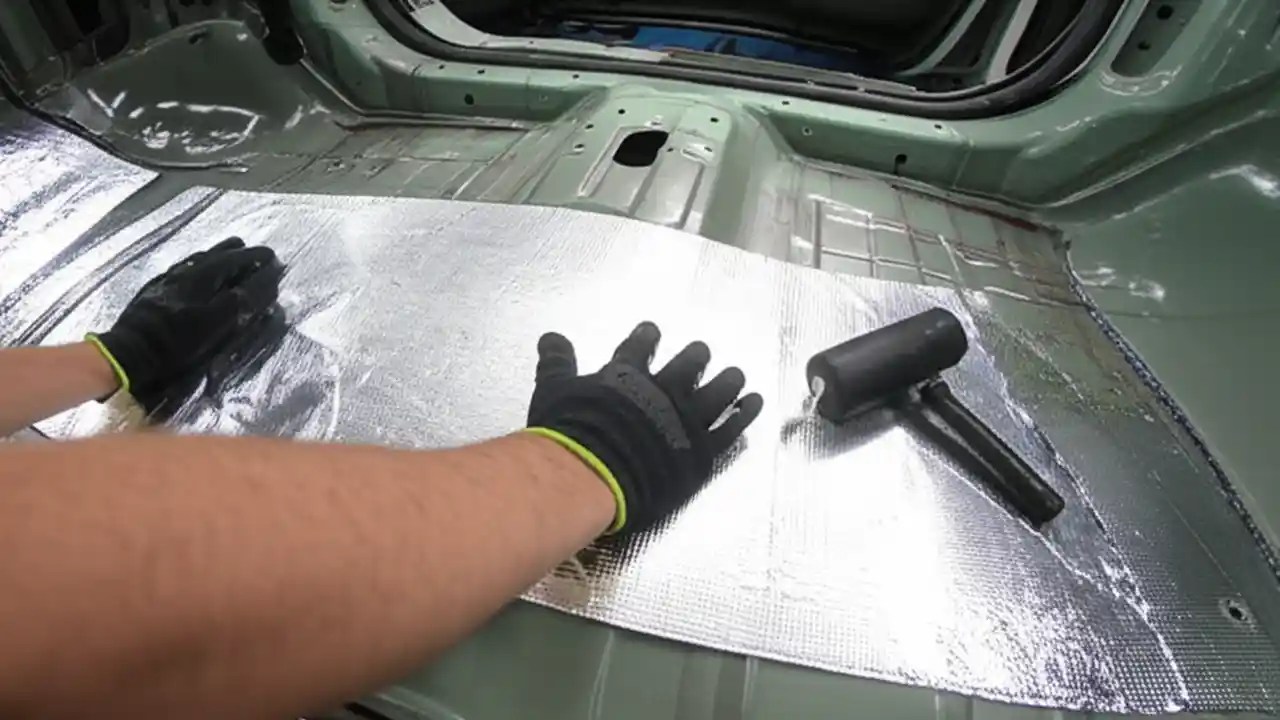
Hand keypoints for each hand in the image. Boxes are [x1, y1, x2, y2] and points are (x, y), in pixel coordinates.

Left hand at [87, 238, 284, 412]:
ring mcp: (171, 278)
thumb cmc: (174, 344)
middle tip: (260, 255)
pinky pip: (187, 266)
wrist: (128, 351)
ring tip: (236, 250)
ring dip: (224, 254)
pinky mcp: (157, 286)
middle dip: (243, 254)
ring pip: (203, 258)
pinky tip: (203, 265)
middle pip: (221, 255)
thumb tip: (262, 285)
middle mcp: (188, 273)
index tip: (276, 261)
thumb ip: (238, 303)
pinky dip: (203, 262)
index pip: (239, 264)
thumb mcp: (213, 327)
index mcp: (204, 280)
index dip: (259, 264)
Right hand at [526, 321, 763, 535]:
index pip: (638, 347)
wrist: (593, 474)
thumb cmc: (569, 435)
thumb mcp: (553, 391)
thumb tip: (549, 336)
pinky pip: (732, 427)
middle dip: (696, 357)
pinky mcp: (703, 451)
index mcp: (626, 375)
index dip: (647, 338)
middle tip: (702, 352)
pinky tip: (754, 402)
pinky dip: (745, 413)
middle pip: (687, 365)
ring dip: (728, 381)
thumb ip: (556, 363)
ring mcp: (686, 420)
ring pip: (717, 392)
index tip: (653, 330)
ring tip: (736, 375)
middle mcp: (661, 391)